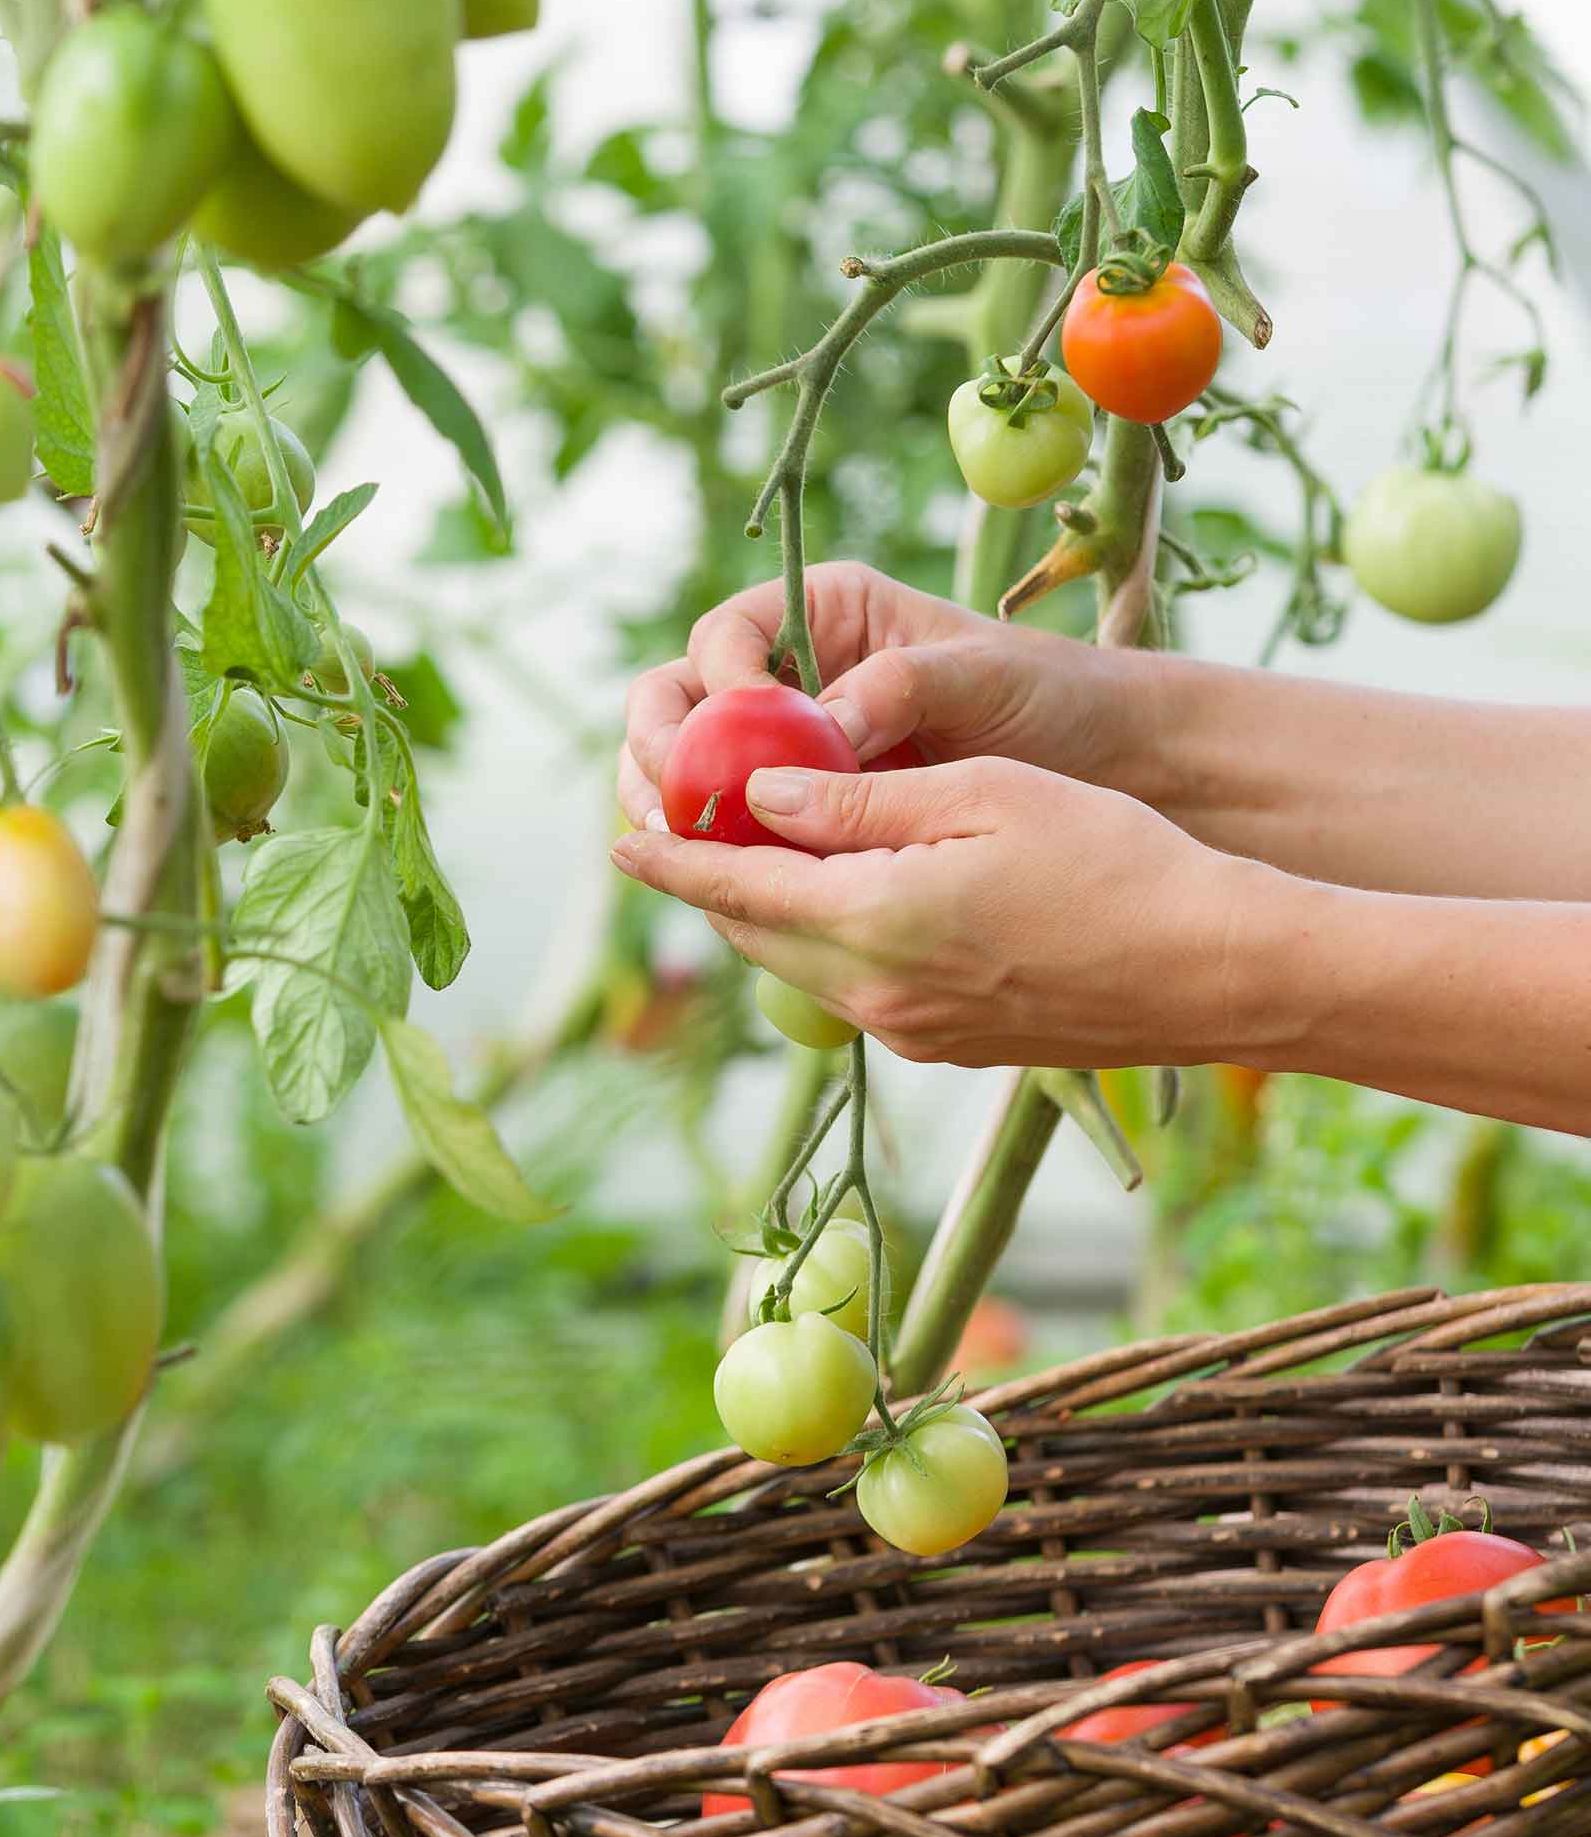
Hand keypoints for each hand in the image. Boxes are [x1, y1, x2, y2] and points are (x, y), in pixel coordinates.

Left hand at [609, 755, 1288, 1068]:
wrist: (1218, 970)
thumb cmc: (1116, 859)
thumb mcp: (982, 795)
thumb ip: (856, 801)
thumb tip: (758, 792)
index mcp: (873, 920)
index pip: (734, 885)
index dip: (670, 855)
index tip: (617, 835)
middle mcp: (873, 990)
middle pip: (751, 929)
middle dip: (706, 879)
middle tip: (672, 825)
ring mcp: (907, 1029)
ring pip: (797, 961)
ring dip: (763, 909)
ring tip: (742, 851)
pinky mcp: (941, 1045)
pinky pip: (850, 984)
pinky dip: (822, 936)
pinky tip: (835, 896)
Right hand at [615, 563, 1149, 831]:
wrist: (1111, 766)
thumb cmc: (1051, 697)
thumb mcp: (979, 678)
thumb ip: (894, 691)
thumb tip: (817, 731)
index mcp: (820, 617)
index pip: (724, 639)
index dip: (714, 685)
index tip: (741, 729)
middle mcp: (789, 678)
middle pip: (678, 706)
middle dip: (661, 751)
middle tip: (671, 803)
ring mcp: (788, 751)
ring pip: (690, 775)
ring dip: (674, 808)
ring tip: (684, 846)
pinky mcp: (805, 815)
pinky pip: (738, 831)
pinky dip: (723, 855)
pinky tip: (733, 884)